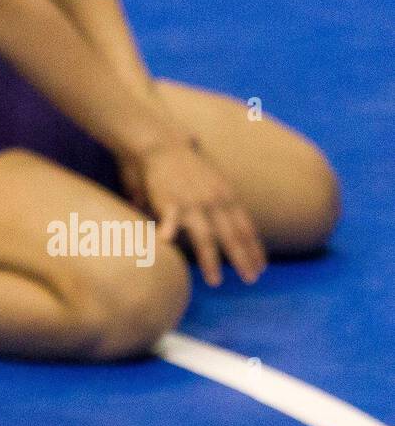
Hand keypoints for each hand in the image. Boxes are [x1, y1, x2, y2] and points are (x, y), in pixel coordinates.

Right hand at [119, 136, 266, 286]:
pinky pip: (171, 221)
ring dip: (211, 260)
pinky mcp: (170, 202)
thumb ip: (222, 204)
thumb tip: (229, 225)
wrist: (165, 145)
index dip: (254, 248)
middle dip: (242, 259)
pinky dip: (170, 231)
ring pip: (205, 236)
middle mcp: (214, 201)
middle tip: (251, 279)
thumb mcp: (215, 182)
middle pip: (232, 236)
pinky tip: (167, 243)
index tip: (261, 267)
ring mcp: (192, 203)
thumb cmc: (188, 165)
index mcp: (227, 196)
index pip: (246, 227)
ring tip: (215, 281)